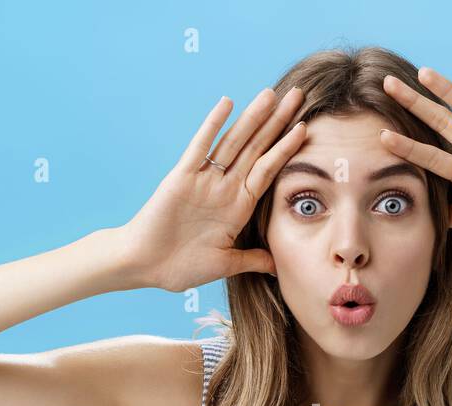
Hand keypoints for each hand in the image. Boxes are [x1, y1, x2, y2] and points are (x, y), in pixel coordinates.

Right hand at [115, 87, 306, 292]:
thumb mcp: (226, 263)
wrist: (146, 267)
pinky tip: (227, 103)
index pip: (268, 169)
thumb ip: (251, 259)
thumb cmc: (181, 266)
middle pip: (256, 147)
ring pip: (234, 142)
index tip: (305, 127)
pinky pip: (200, 148)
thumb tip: (278, 265)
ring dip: (252, 118)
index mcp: (238, 206)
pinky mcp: (181, 178)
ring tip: (271, 93)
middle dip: (276, 121)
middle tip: (297, 94)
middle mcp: (224, 187)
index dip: (286, 148)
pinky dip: (213, 125)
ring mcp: (204, 180)